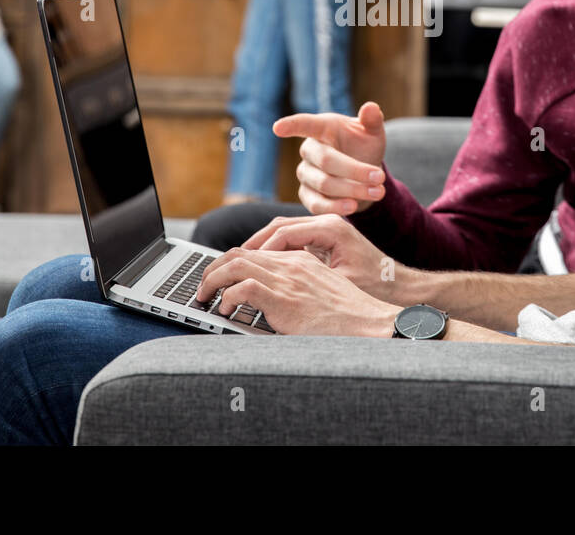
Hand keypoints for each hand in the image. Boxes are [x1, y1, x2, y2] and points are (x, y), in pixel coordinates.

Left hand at [195, 247, 400, 336]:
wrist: (372, 323)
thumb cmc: (354, 315)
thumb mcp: (326, 291)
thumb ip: (303, 286)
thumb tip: (280, 299)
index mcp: (302, 260)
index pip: (257, 251)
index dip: (232, 261)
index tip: (221, 276)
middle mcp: (292, 264)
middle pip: (239, 252)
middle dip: (214, 267)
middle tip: (203, 285)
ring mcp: (287, 280)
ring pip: (235, 264)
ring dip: (212, 279)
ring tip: (204, 296)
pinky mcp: (284, 298)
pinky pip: (243, 288)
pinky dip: (227, 297)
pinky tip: (226, 310)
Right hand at [243, 213, 402, 300]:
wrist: (401, 285)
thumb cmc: (376, 286)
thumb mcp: (340, 283)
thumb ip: (309, 277)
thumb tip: (275, 279)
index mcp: (330, 228)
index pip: (284, 233)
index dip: (260, 251)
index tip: (243, 267)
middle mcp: (327, 222)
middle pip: (280, 226)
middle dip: (255, 244)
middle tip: (232, 262)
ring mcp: (327, 228)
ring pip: (284, 230)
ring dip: (263, 246)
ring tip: (242, 264)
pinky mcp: (327, 238)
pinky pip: (294, 238)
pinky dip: (277, 250)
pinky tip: (264, 266)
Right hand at [273, 101, 386, 215]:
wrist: (364, 175)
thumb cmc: (364, 147)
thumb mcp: (372, 133)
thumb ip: (372, 120)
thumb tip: (371, 107)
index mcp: (322, 128)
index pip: (305, 124)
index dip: (292, 126)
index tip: (278, 128)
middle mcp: (309, 150)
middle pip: (326, 160)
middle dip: (355, 171)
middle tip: (380, 177)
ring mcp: (306, 174)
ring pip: (324, 184)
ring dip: (353, 190)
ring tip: (378, 192)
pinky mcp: (307, 195)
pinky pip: (317, 204)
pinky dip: (336, 207)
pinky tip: (354, 206)